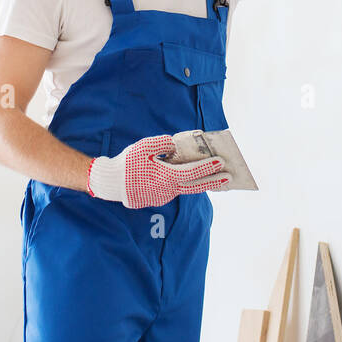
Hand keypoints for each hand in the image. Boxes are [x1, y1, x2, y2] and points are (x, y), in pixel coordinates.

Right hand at [88, 134, 227, 208]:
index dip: (207, 167)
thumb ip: (162, 143)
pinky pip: (176, 189)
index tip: (220, 162)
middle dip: (213, 181)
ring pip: (186, 188)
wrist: (111, 183)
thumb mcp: (143, 147)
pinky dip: (185, 183)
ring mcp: (163, 196)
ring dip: (200, 182)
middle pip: (195, 186)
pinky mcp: (159, 198)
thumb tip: (176, 145)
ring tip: (214, 176)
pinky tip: (190, 177)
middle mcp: (167, 190)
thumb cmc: (127, 163)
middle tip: (229, 177)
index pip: (191, 173)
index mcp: (165, 177)